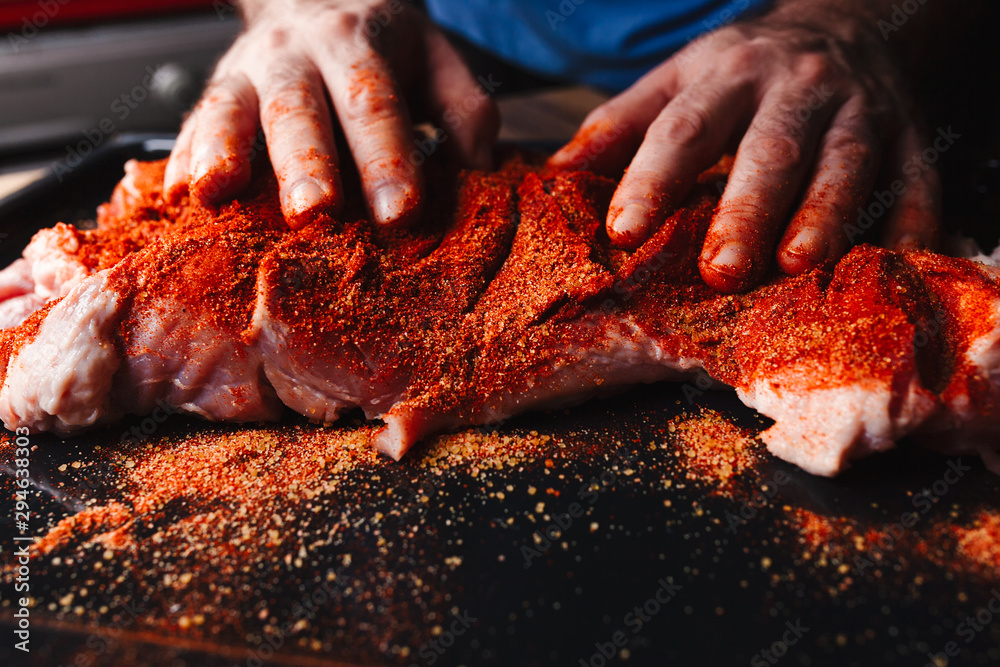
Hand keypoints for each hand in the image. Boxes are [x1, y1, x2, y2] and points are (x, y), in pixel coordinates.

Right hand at [164, 0, 498, 228]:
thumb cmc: (382, 46)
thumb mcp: (436, 59)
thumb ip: (464, 108)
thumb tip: (480, 168)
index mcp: (359, 46)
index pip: (374, 103)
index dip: (387, 158)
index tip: (400, 211)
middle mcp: (298, 55)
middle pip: (298, 107)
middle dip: (305, 161)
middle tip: (314, 211)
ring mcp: (248, 72)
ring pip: (230, 107)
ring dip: (223, 151)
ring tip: (217, 194)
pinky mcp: (216, 93)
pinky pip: (193, 123)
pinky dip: (183, 157)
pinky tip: (178, 194)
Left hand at [548, 10, 941, 292]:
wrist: (842, 24)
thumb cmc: (742, 72)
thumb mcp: (676, 81)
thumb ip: (619, 125)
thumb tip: (554, 172)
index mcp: (727, 76)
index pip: (684, 129)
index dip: (653, 179)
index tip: (624, 232)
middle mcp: (796, 88)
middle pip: (769, 150)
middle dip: (745, 210)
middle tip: (720, 271)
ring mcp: (862, 108)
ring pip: (845, 162)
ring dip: (826, 214)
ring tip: (797, 264)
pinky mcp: (912, 134)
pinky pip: (917, 179)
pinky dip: (912, 222)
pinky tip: (898, 263)